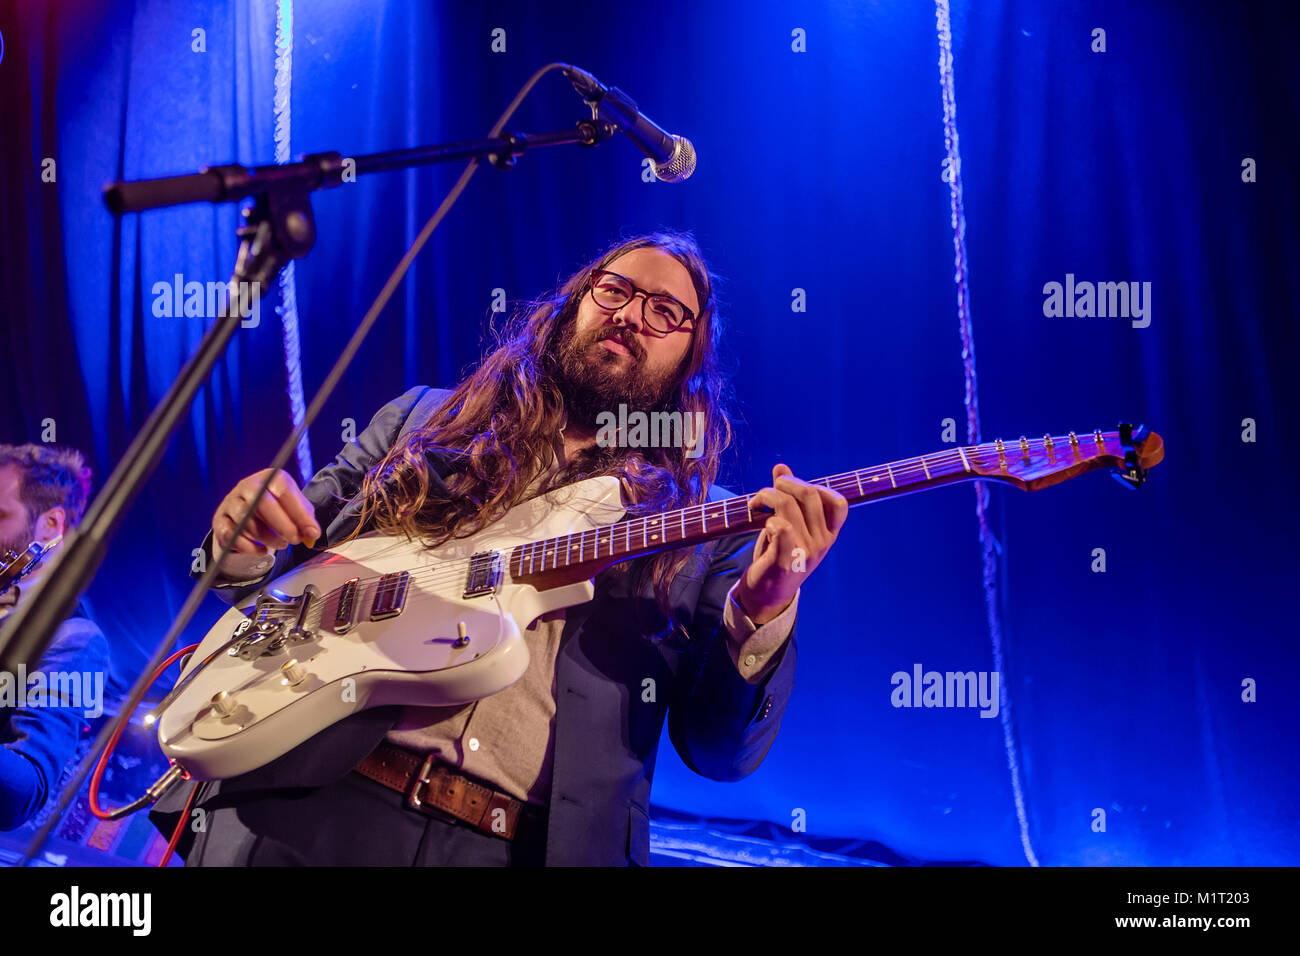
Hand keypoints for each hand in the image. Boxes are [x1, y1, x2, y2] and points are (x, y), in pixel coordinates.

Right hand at [212, 468, 319, 563]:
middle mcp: (247, 486)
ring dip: (268, 539)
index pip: (284, 491)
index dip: (299, 514)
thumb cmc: (277, 508)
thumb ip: (305, 519)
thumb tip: (312, 534)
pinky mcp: (220, 520)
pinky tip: (263, 550)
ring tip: (281, 544)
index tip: (312, 532)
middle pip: (262, 503)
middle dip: (283, 526)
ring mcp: (230, 502)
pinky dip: (250, 548)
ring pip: (247, 522)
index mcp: (270, 478)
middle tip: (295, 540)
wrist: (247, 512)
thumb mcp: (294, 508)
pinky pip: (233, 537)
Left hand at [734, 464, 847, 624]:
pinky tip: (760, 524)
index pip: (838, 502)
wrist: (766, 594)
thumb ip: (788, 497)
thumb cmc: (777, 555)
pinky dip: (765, 519)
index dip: (817, 486)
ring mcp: (806, 552)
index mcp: (828, 534)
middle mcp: (822, 542)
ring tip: (756, 503)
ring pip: (787, 505)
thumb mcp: (787, 524)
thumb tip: (781, 467)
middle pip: (809, 493)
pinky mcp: (786, 559)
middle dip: (784, 483)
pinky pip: (778, 526)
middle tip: (768, 491)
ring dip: (766, 496)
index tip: (794, 490)